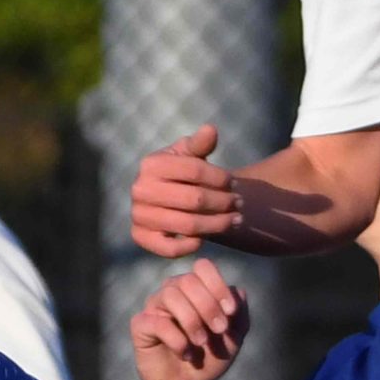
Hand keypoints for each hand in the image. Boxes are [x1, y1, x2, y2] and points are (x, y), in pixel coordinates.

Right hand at [130, 125, 240, 257]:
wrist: (162, 197)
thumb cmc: (181, 172)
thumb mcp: (189, 154)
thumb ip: (200, 143)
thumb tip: (211, 130)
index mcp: (151, 164)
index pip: (195, 170)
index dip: (220, 177)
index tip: (235, 183)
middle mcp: (140, 189)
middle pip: (194, 200)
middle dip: (223, 202)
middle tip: (240, 203)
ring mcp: (139, 215)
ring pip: (188, 225)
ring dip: (217, 224)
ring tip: (235, 220)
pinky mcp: (140, 237)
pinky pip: (170, 249)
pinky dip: (191, 246)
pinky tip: (206, 238)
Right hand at [130, 259, 249, 379]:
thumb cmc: (210, 357)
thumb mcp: (234, 337)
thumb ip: (240, 313)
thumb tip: (238, 292)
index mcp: (194, 288)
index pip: (202, 267)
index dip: (218, 286)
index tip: (231, 313)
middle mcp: (172, 292)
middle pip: (188, 280)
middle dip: (209, 306)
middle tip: (219, 330)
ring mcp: (154, 307)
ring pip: (171, 295)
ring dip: (192, 320)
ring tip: (201, 343)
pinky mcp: (141, 325)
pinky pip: (157, 322)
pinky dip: (177, 339)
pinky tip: (185, 354)